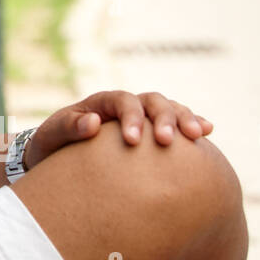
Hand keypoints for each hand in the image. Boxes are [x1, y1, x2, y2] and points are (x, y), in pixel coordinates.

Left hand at [23, 89, 212, 170]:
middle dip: (163, 117)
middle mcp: (125, 106)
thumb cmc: (52, 147)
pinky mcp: (153, 133)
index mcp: (101, 103)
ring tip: (198, 135)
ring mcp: (142, 118)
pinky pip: (177, 124)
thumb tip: (93, 123)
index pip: (122, 100)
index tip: (132, 141)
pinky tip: (207, 133)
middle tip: (167, 141)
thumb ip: (68, 127)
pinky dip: (192, 124)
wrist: (57, 158)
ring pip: (169, 108)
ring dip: (184, 119)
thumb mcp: (51, 137)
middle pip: (151, 101)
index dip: (130, 116)